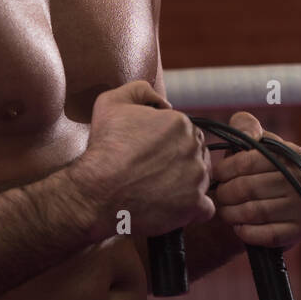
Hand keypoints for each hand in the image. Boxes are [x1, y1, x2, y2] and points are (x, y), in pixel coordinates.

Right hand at [78, 80, 214, 236]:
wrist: (96, 192)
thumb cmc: (103, 149)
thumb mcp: (112, 102)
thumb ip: (140, 90)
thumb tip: (163, 102)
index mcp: (180, 123)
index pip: (184, 132)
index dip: (167, 143)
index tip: (150, 154)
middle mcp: (194, 148)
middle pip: (195, 154)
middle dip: (179, 162)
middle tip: (153, 172)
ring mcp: (197, 178)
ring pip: (200, 179)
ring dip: (185, 184)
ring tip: (158, 190)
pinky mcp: (195, 206)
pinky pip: (204, 208)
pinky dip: (191, 209)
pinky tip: (171, 207)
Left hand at [211, 112, 300, 250]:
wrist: (270, 208)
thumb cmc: (253, 171)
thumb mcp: (249, 145)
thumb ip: (245, 127)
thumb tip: (248, 130)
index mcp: (292, 153)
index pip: (249, 160)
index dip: (226, 168)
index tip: (216, 174)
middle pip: (249, 187)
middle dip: (225, 193)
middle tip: (219, 195)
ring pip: (255, 212)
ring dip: (231, 213)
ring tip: (224, 210)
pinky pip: (266, 234)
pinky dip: (246, 232)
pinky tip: (239, 226)